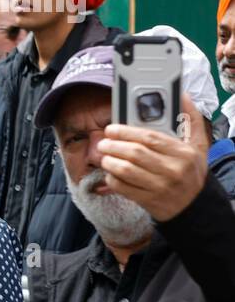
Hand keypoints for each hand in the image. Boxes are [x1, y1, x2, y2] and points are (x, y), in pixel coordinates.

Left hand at [99, 94, 210, 222]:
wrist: (194, 205)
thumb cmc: (191, 171)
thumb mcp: (198, 145)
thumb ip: (191, 120)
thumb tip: (182, 96)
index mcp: (184, 153)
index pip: (150, 138)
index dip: (126, 132)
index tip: (112, 129)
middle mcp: (173, 170)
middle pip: (135, 153)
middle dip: (113, 146)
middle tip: (103, 143)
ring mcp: (160, 187)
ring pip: (125, 170)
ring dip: (109, 162)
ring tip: (104, 157)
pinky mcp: (148, 200)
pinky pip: (122, 187)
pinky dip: (111, 179)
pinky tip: (111, 173)